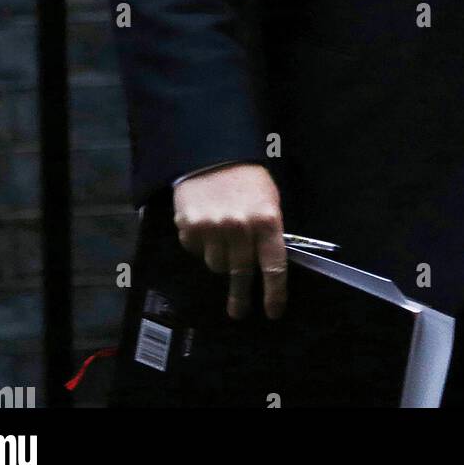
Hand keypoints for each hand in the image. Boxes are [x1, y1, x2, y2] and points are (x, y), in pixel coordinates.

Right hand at [172, 163, 286, 320]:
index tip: (272, 312)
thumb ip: (269, 231)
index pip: (274, 266)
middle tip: (238, 311)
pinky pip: (196, 251)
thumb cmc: (247, 178)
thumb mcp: (268, 199)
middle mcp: (241, 227)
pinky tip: (204, 225)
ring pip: (216, 265)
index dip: (274, 294)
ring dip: (220, 260)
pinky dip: (200, 245)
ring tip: (221, 241)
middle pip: (241, 273)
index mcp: (268, 220)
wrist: (212, 152)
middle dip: (241, 296)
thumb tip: (267, 264)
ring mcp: (213, 228)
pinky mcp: (189, 226)